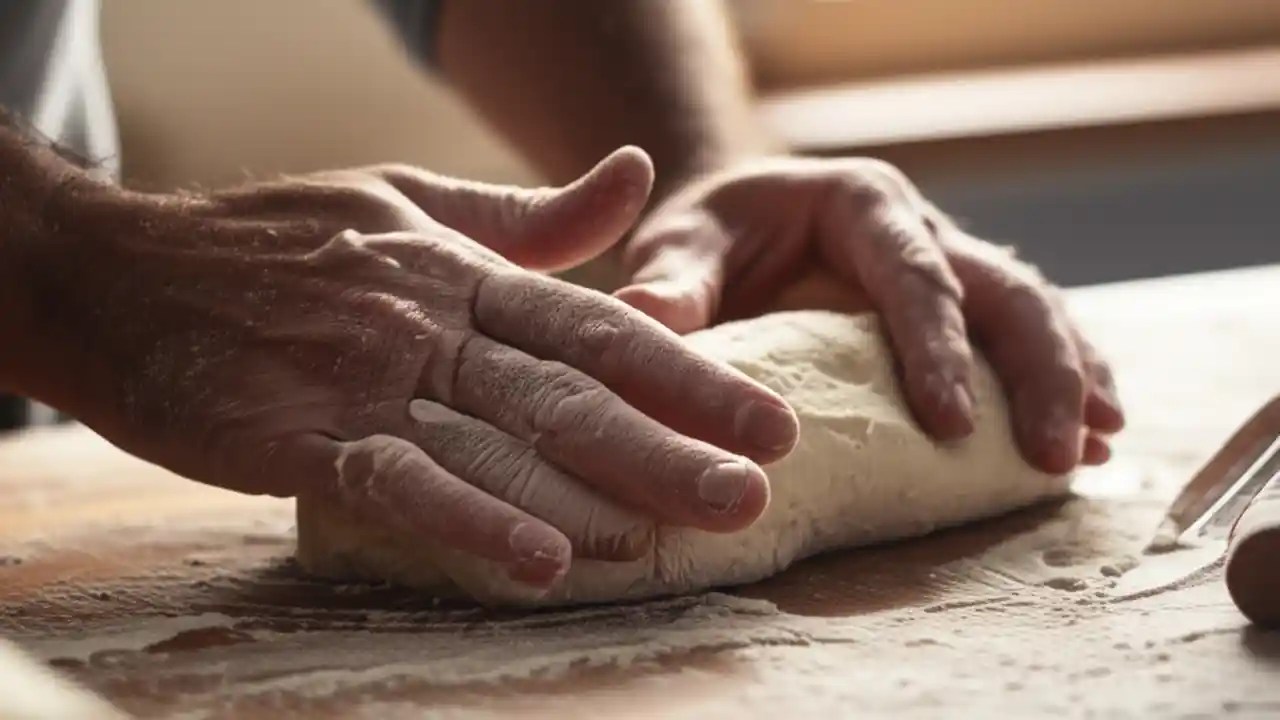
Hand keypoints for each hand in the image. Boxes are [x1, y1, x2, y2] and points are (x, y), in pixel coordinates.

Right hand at [35, 147, 798, 588]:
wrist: (121, 272)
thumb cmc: (275, 242)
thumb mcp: (410, 200)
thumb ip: (531, 214)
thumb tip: (638, 176)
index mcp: (464, 271)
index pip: (599, 328)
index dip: (690, 376)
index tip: (769, 424)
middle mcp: (430, 323)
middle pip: (569, 390)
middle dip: (668, 444)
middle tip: (757, 491)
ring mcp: (364, 381)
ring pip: (497, 440)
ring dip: (590, 492)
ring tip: (677, 535)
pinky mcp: (298, 438)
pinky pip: (398, 482)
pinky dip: (469, 520)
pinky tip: (539, 560)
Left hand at [614, 157, 1123, 473]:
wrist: (736, 218)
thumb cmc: (707, 235)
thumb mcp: (679, 247)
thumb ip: (672, 284)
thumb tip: (647, 322)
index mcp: (859, 202)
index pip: (912, 274)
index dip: (937, 347)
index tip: (951, 423)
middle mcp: (921, 226)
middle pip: (1002, 289)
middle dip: (1037, 370)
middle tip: (1054, 451)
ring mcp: (950, 261)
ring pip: (1035, 310)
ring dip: (1072, 376)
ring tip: (1098, 446)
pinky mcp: (960, 304)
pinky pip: (1026, 336)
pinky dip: (1066, 381)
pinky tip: (1096, 435)